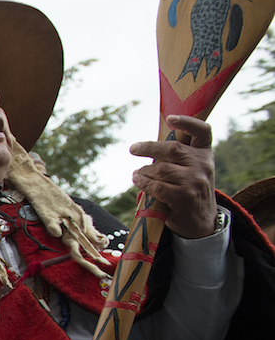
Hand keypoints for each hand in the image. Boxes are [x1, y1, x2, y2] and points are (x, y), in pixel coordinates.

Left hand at [129, 115, 218, 238]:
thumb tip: (147, 146)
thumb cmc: (189, 190)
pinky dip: (143, 182)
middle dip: (149, 147)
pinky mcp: (183, 197)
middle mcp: (203, 164)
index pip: (202, 131)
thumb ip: (178, 157)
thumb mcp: (192, 170)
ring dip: (144, 171)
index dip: (186, 121)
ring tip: (137, 173)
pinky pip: (156, 186)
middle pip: (172, 148)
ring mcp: (194, 181)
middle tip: (133, 149)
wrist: (201, 221)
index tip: (170, 118)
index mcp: (205, 153)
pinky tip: (138, 180)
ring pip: (160, 169)